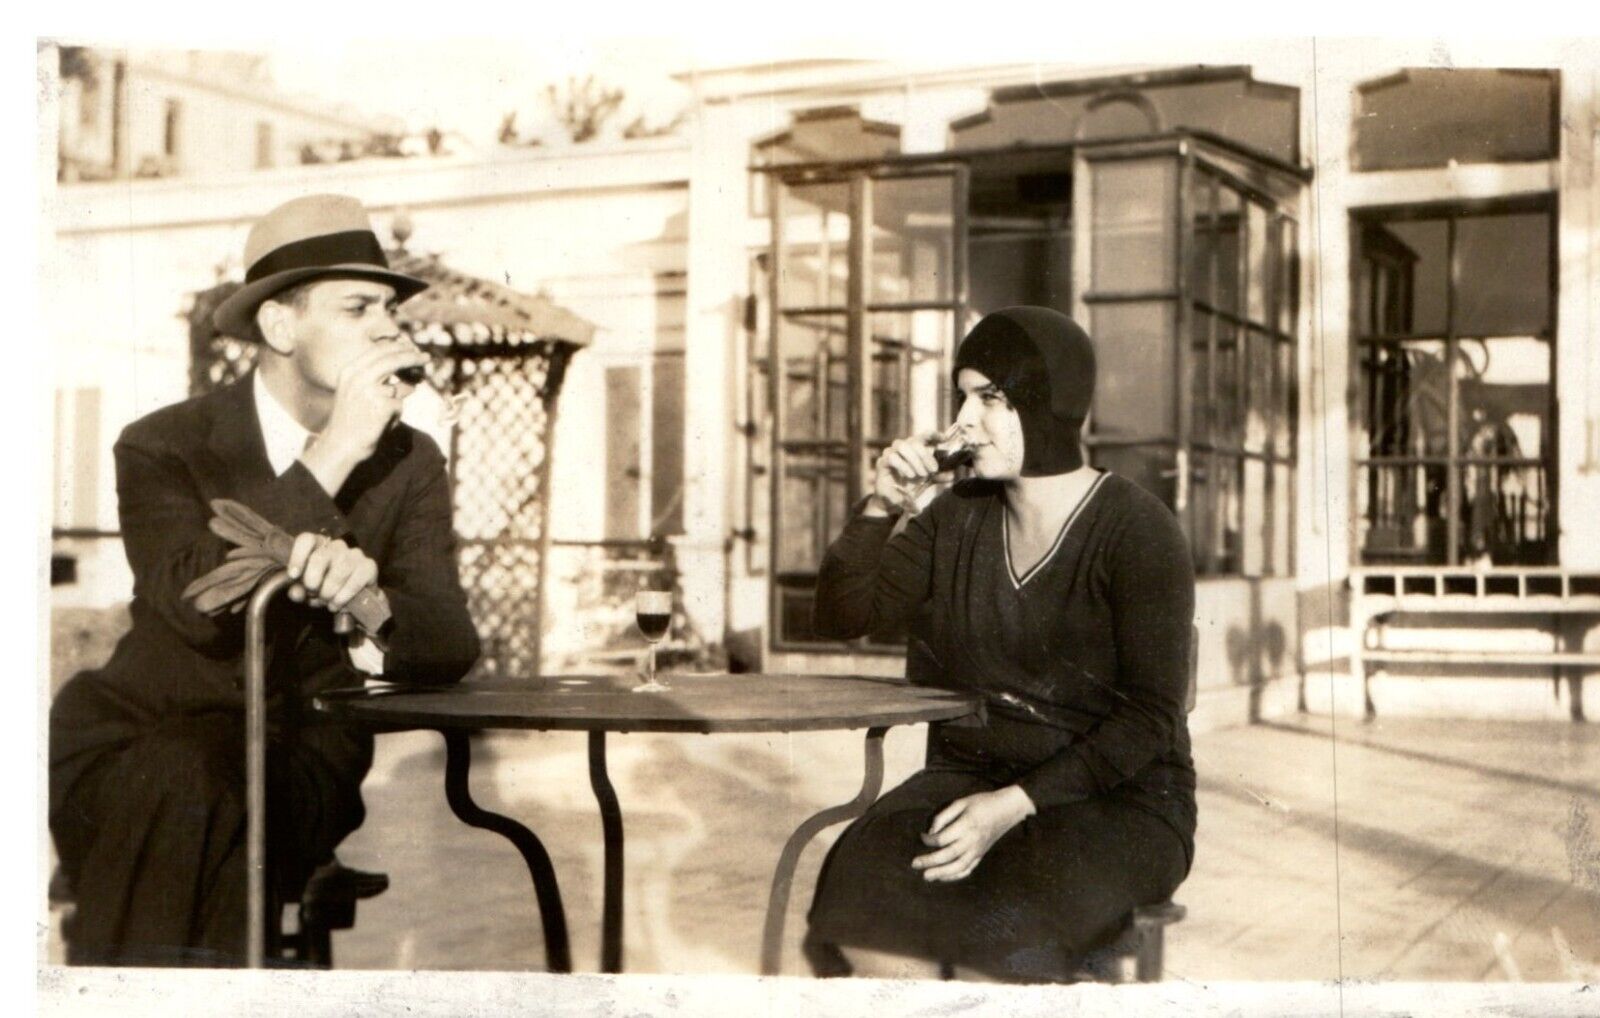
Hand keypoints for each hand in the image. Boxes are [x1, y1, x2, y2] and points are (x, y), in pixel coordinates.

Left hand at [285, 532, 378, 612]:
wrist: (354, 599)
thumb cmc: (326, 588)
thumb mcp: (307, 590)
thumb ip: (298, 590)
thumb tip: (296, 592)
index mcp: (318, 545)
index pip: (306, 539)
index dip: (298, 556)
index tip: (293, 575)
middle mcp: (337, 546)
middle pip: (319, 557)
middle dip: (312, 581)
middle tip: (313, 594)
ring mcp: (354, 554)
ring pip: (337, 571)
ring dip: (328, 592)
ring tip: (327, 602)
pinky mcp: (369, 566)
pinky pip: (355, 581)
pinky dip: (343, 596)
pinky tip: (337, 604)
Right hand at [303, 341, 429, 490]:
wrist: (341, 445)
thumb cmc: (353, 421)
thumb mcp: (362, 396)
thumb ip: (383, 384)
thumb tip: (411, 381)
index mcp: (350, 370)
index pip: (378, 350)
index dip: (399, 348)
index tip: (413, 349)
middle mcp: (358, 376)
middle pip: (393, 359)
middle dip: (412, 357)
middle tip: (426, 358)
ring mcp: (369, 389)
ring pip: (398, 387)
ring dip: (397, 401)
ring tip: (383, 415)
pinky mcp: (381, 404)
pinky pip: (399, 406)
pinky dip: (394, 416)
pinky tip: (380, 424)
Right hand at [867, 432, 944, 516]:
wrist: (894, 502)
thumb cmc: (909, 487)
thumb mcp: (927, 482)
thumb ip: (938, 476)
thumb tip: (952, 474)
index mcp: (914, 449)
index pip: (923, 436)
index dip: (934, 435)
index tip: (944, 439)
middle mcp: (902, 448)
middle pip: (914, 441)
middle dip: (925, 455)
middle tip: (933, 470)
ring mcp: (891, 453)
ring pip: (902, 445)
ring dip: (914, 460)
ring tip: (920, 474)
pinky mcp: (882, 463)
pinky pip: (892, 458)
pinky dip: (903, 466)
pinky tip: (910, 475)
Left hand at [912, 786, 1035, 881]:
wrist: (1007, 810)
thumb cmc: (982, 803)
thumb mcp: (961, 802)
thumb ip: (944, 816)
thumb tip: (931, 831)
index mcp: (966, 826)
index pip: (943, 839)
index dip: (929, 840)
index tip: (922, 837)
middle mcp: (972, 841)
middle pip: (948, 855)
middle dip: (929, 861)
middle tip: (914, 864)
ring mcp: (978, 850)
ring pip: (958, 867)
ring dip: (941, 873)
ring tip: (926, 877)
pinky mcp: (981, 855)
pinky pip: (968, 869)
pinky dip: (955, 876)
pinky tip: (943, 877)